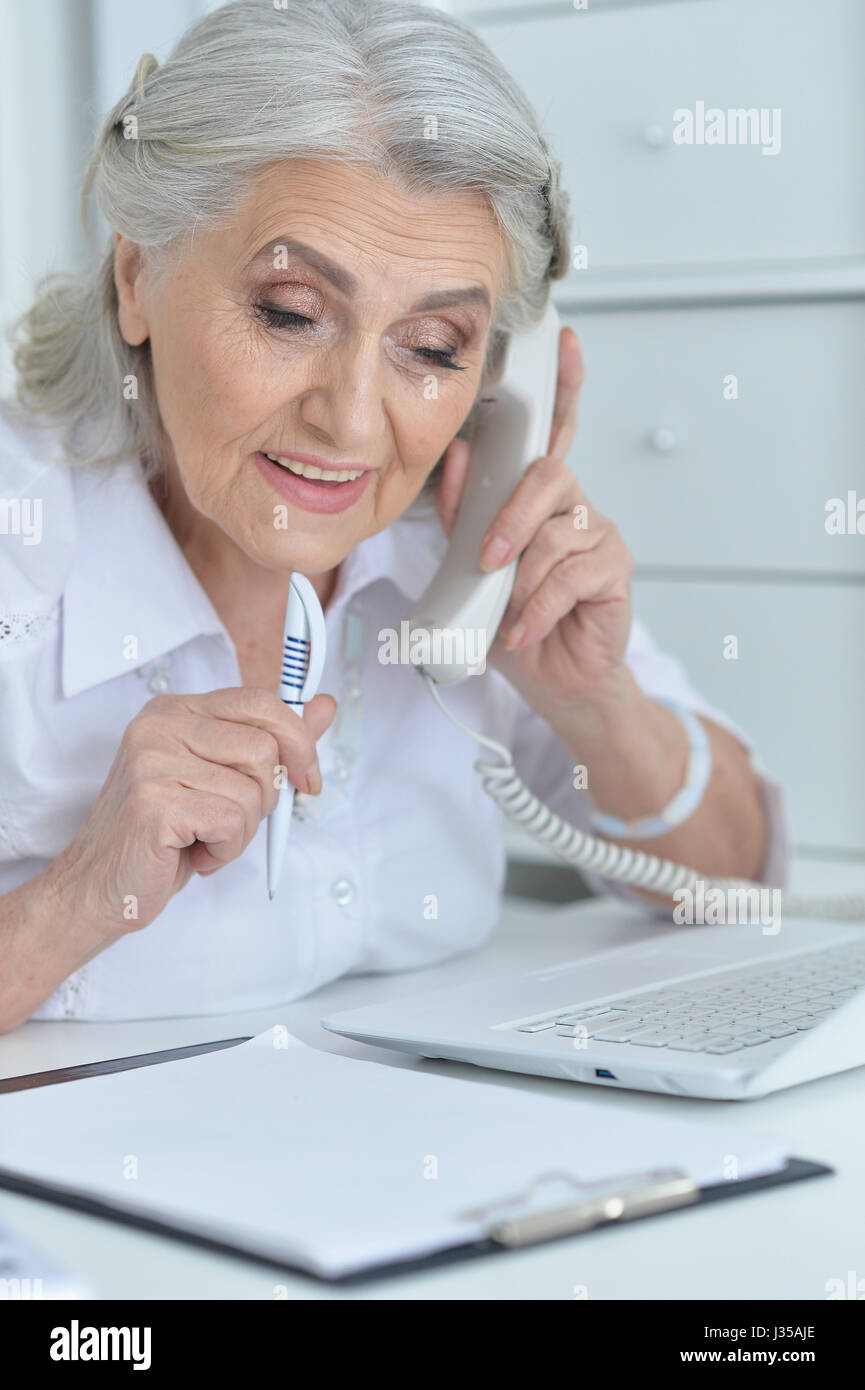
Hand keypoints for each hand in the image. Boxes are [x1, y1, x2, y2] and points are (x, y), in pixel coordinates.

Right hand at [50, 688, 335, 941]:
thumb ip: (273, 742)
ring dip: (241, 831)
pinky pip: (231, 822)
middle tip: (229, 822)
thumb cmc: (164, 836)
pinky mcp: (154, 802)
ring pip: (252, 791)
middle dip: (265, 799)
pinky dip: (224, 850)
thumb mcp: (223, 782)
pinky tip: (193, 854)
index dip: (298, 741)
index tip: (308, 779)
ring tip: (203, 839)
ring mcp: (152, 760)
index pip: (259, 702)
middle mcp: (160, 725)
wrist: (99, 888)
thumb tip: (325, 705)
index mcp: (177, 711)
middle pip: (265, 749)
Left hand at [436, 326, 633, 717]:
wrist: (550, 680)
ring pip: (556, 533)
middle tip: (489, 559)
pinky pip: (572, 576)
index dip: (563, 384)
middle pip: (550, 476)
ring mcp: (598, 536)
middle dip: (512, 518)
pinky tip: (525, 630)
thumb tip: (459, 457)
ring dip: (521, 580)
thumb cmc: (512, 619)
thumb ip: (465, 513)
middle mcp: (573, 507)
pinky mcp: (615, 570)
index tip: (564, 342)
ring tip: (507, 613)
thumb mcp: (472, 568)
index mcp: (539, 498)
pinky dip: (538, 608)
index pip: (554, 431)